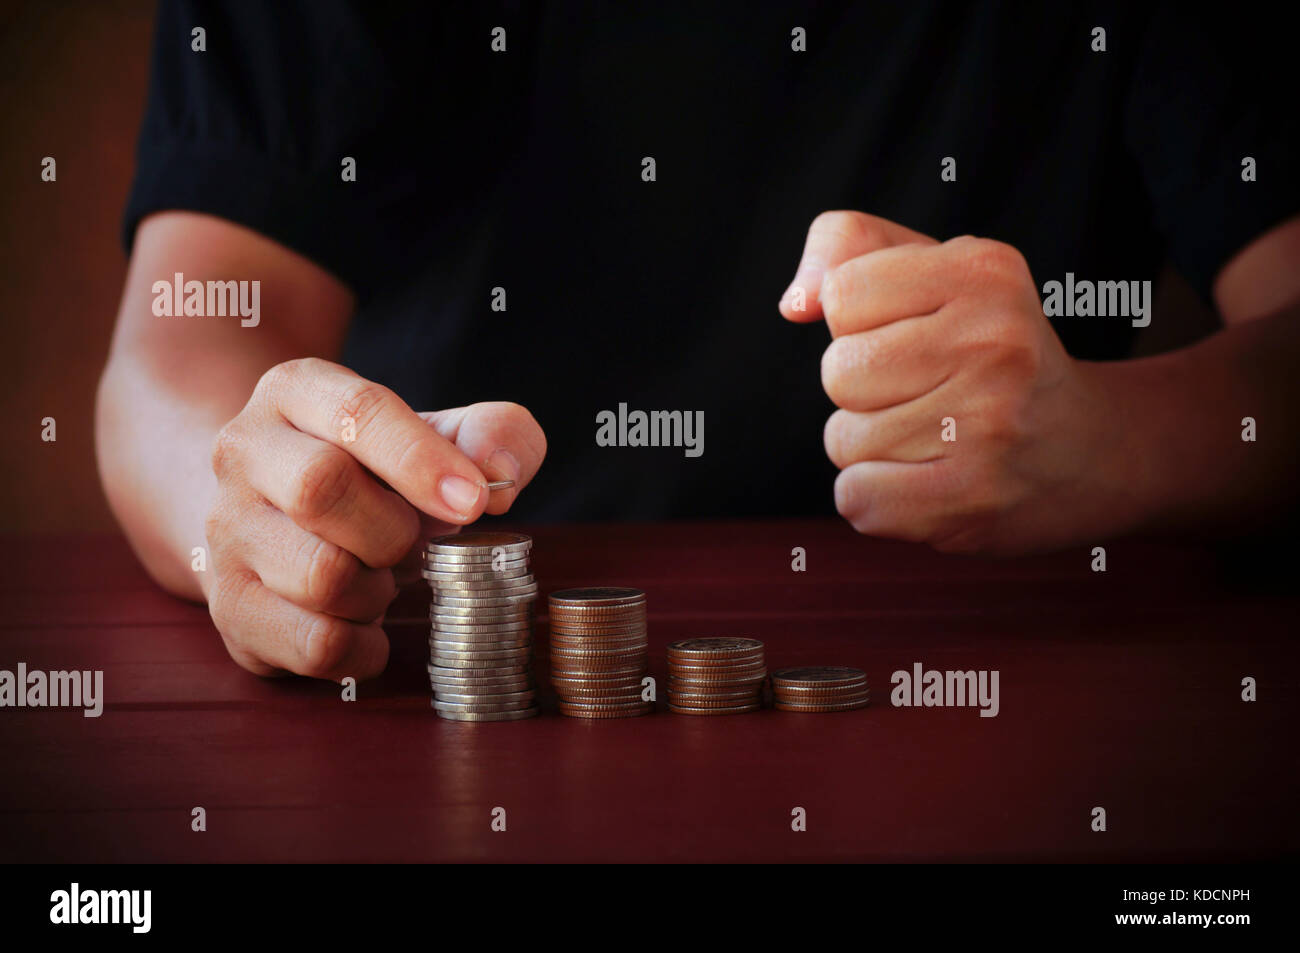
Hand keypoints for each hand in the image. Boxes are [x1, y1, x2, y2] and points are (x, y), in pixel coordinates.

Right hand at [203, 358, 545, 678]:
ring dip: (378, 590)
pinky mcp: (229, 606)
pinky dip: (365, 645)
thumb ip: (492, 433)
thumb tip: (498, 471)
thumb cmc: (376, 471)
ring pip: (319, 576)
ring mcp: (226, 531)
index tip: (473, 500)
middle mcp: (244, 451)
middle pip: (319, 488)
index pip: (356, 412)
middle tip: (411, 540)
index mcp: (297, 391)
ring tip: (377, 575)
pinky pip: (315, 643)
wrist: (282, 512)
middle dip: (393, 529)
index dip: (421, 459)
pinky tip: (364, 622)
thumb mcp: (438, 434)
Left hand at [780, 211, 1126, 553]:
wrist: (1091, 450)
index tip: (915, 333)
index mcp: (984, 271)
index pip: (841, 294)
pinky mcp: (972, 501)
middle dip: (862, 390)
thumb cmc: (985, 350)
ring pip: (843, 440)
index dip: (859, 322)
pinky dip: (874, 499)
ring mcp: (988, 427)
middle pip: (837, 371)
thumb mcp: (932, 270)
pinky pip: (856, 498)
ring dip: (872, 447)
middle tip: (928, 394)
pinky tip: (926, 483)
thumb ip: (847, 250)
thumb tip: (795, 303)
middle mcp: (995, 343)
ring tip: (936, 438)